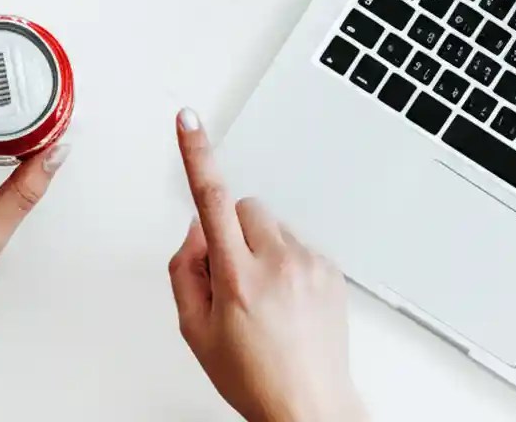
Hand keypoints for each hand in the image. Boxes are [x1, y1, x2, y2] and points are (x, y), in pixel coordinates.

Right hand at [168, 109, 366, 421]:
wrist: (309, 405)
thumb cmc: (253, 376)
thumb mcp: (195, 330)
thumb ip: (184, 271)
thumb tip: (196, 232)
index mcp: (238, 276)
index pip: (211, 199)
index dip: (197, 154)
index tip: (189, 122)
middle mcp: (278, 263)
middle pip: (244, 206)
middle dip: (231, 228)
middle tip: (231, 273)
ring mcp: (310, 264)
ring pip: (272, 226)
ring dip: (261, 247)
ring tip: (263, 298)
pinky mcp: (331, 269)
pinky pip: (298, 245)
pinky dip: (287, 263)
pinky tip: (286, 302)